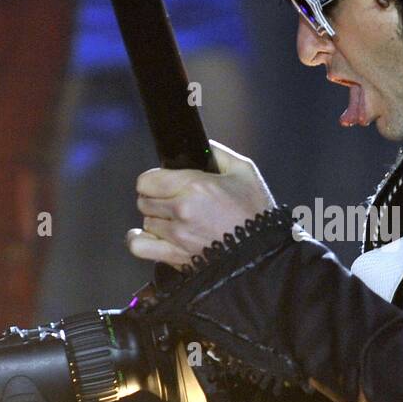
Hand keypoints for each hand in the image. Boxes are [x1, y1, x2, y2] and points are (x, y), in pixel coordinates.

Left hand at [126, 141, 276, 267]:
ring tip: (176, 222)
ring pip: (146, 222)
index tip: (166, 184)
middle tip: (175, 202)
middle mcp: (182, 210)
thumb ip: (218, 153)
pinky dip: (141, 240)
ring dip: (157, 220)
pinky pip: (139, 246)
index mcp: (195, 185)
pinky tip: (153, 237)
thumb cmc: (256, 213)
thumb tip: (200, 144)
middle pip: (144, 200)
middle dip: (157, 199)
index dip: (156, 180)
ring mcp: (177, 236)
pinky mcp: (176, 257)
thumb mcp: (244, 172)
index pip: (147, 180)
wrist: (263, 253)